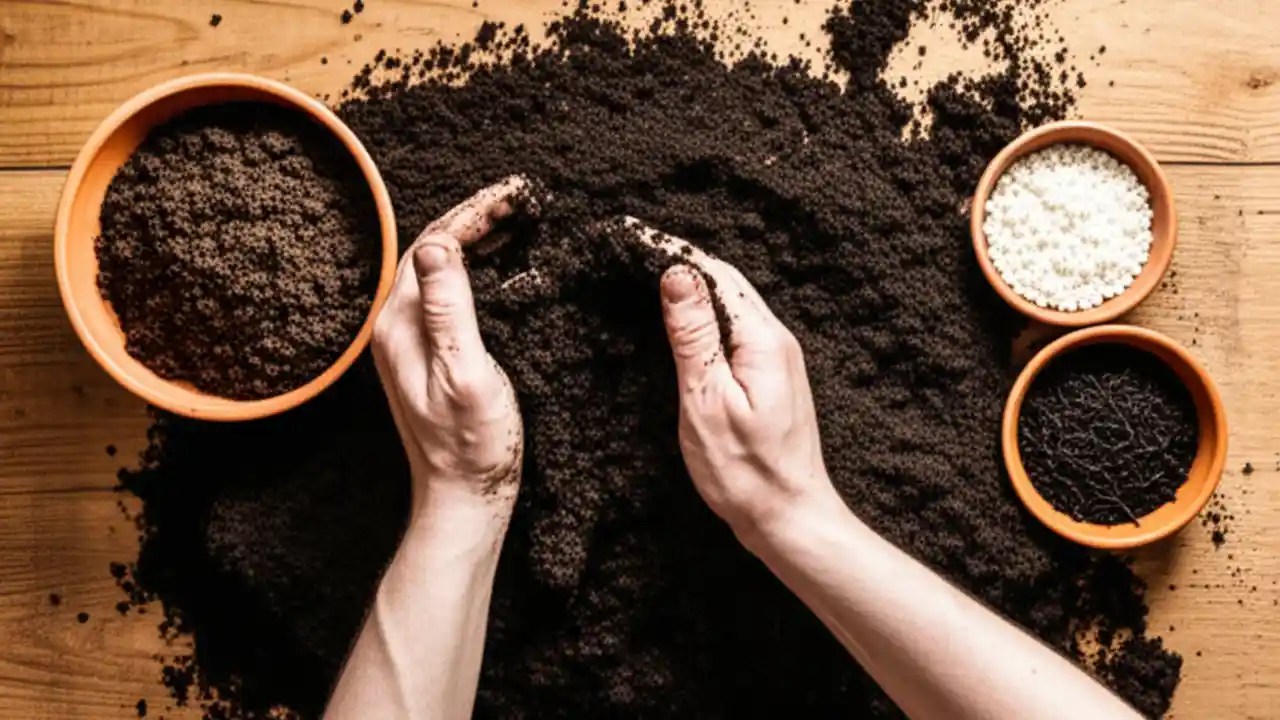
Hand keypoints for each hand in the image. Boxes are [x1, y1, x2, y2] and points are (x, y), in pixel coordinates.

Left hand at [372, 178, 526, 514]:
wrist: (462, 496)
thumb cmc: (471, 444)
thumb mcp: (465, 373)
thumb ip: (450, 309)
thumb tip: (442, 244)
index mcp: (400, 325)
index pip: (433, 245)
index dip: (473, 212)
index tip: (514, 193)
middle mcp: (396, 327)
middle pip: (433, 251)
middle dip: (476, 218)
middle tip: (522, 198)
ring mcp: (410, 341)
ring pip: (441, 270)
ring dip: (476, 239)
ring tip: (517, 219)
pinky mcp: (429, 354)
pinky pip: (449, 294)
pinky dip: (477, 268)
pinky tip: (503, 266)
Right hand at [634, 222, 837, 544]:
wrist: (789, 519)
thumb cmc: (745, 472)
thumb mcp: (706, 400)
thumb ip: (693, 336)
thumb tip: (677, 274)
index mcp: (762, 339)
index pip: (715, 274)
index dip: (673, 251)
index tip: (632, 235)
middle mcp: (776, 340)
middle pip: (726, 283)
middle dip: (681, 261)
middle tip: (633, 246)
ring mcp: (777, 359)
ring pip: (731, 305)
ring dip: (693, 286)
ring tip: (649, 270)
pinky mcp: (770, 378)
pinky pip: (735, 330)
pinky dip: (705, 315)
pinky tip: (683, 320)